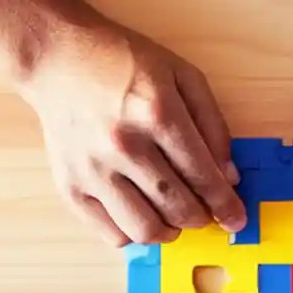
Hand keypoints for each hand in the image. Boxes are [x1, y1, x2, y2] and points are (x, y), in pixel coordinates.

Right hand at [19, 13, 245, 245]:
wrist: (57, 58)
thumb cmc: (122, 63)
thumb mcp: (181, 76)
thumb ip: (212, 125)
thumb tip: (228, 177)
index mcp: (157, 113)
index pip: (203, 177)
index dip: (225, 205)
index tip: (236, 219)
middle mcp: (124, 145)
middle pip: (178, 208)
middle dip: (201, 218)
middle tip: (204, 212)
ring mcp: (93, 169)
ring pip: (145, 230)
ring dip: (170, 232)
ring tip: (173, 217)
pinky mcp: (70, 186)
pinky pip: (111, 233)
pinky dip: (134, 234)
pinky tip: (141, 213)